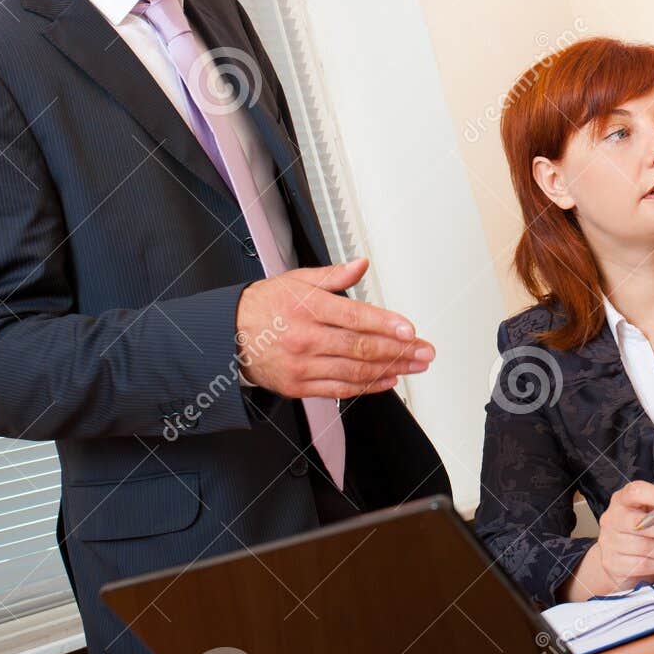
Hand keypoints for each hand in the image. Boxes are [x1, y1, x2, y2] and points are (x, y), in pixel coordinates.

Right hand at [235, 257, 434, 398]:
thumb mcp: (297, 280)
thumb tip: (361, 264)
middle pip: (361, 347)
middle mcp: (306, 337)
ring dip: (391, 369)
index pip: (355, 317)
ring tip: (415, 365)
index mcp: (308, 307)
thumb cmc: (265, 305)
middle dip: (399, 350)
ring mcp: (302, 365)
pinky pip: (340, 389)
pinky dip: (368, 386)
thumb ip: (334, 275)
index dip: (386, 324)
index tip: (409, 330)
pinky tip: (388, 380)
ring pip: (355, 371)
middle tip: (424, 350)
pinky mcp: (299, 386)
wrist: (228, 335)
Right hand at [585, 480, 653, 593]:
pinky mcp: (614, 564)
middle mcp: (613, 518)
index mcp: (623, 499)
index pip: (636, 492)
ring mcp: (610, 542)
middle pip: (642, 523)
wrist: (621, 560)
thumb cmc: (643, 531)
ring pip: (645, 547)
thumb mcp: (652, 512)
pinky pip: (642, 565)